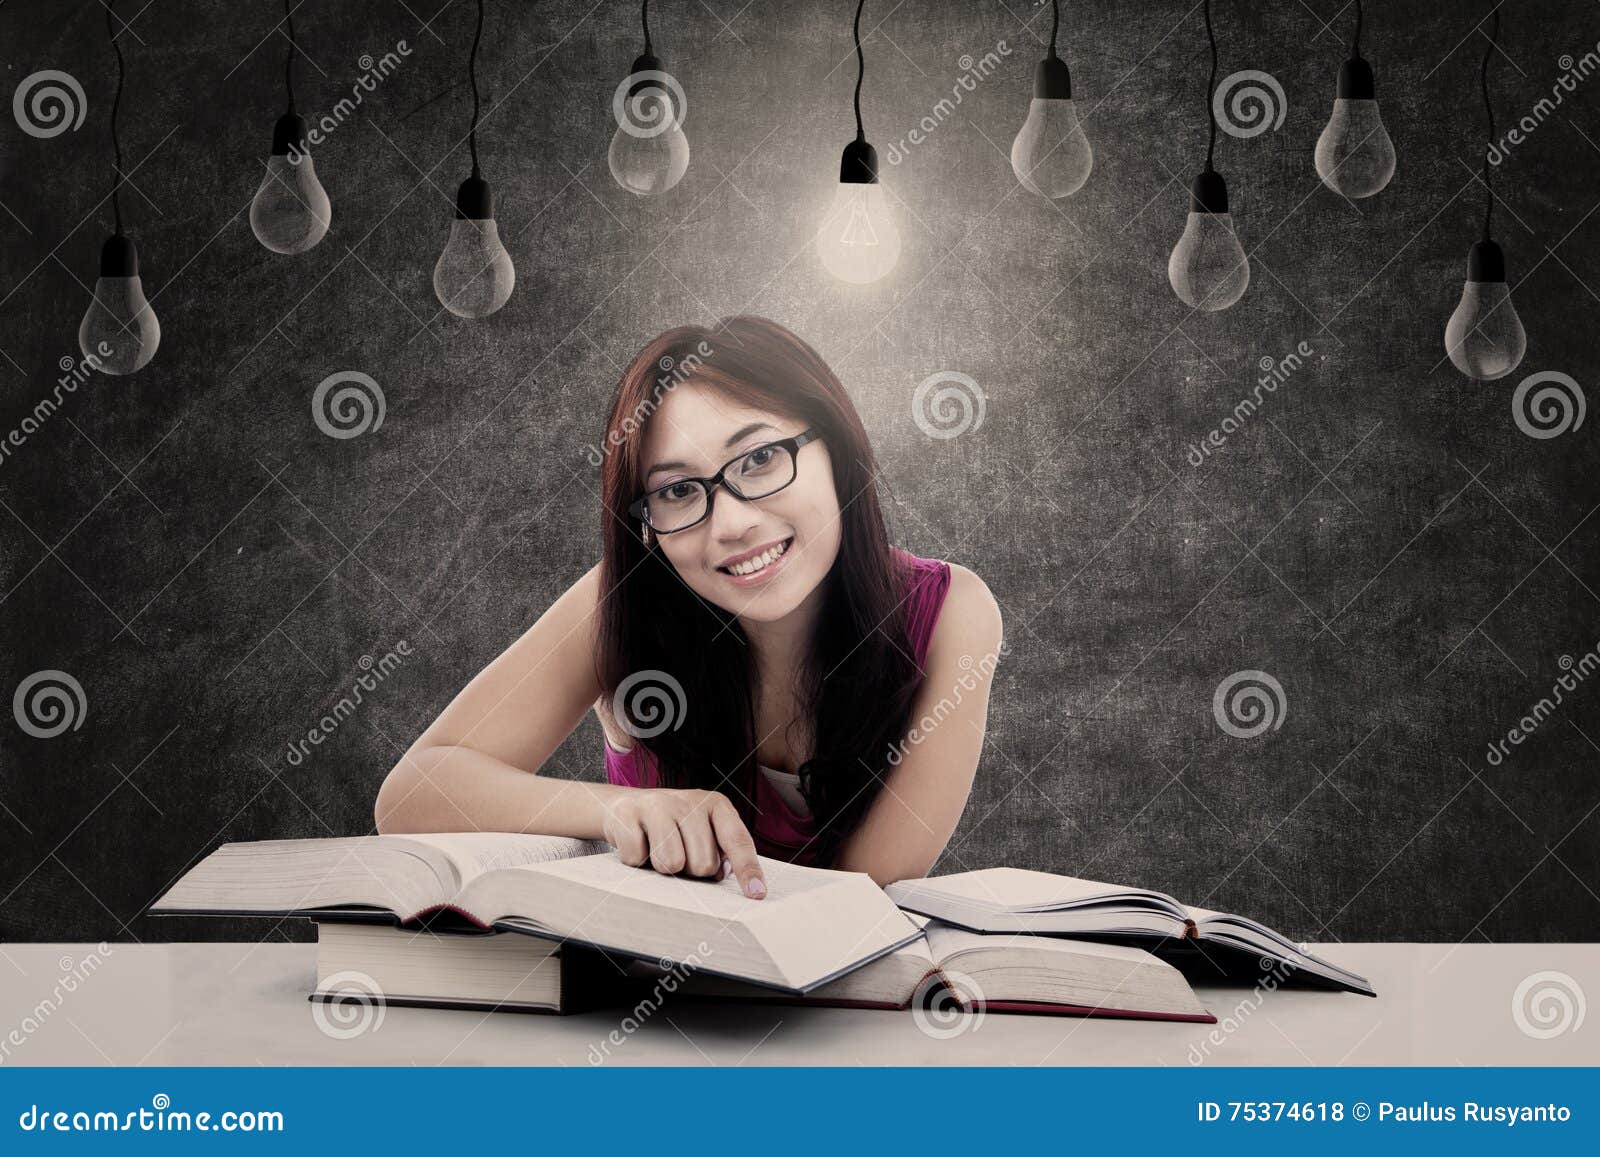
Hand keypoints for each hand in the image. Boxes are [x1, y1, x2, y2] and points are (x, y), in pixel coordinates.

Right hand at [602, 788, 765, 898]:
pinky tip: (638, 843)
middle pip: (703, 864)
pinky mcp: (627, 814)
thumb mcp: (704, 833)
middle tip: (680, 854)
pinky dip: (636, 861)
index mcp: (716, 805)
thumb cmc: (674, 828)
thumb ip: (723, 854)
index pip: (737, 841)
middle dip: (691, 871)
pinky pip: (638, 859)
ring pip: (671, 864)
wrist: (625, 805)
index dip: (748, 869)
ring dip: (663, 868)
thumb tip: (741, 887)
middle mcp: (690, 801)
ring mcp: (658, 804)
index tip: (757, 894)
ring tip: (658, 850)